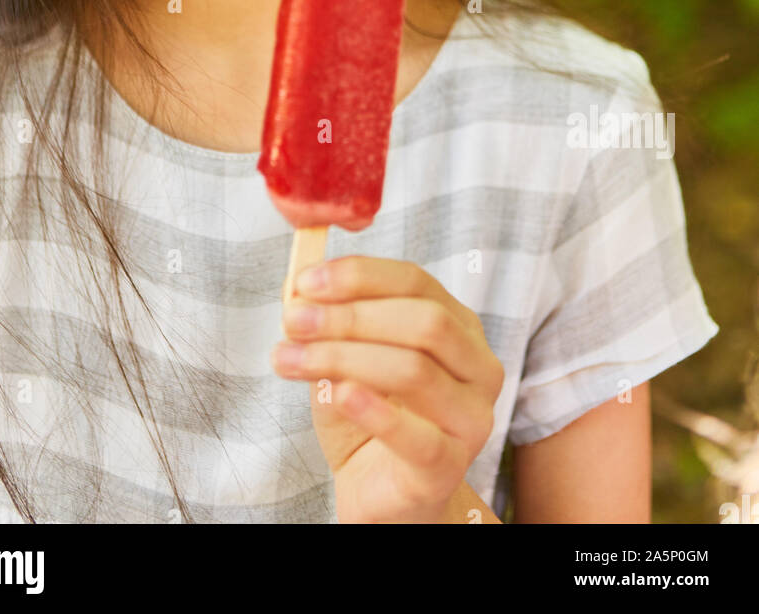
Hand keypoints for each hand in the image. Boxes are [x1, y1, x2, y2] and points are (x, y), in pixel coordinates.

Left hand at [271, 255, 504, 523]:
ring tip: (290, 359)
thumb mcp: (343, 359)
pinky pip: (418, 437)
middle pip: (424, 321)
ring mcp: (471, 418)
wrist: (379, 493)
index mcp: (458, 327)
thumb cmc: (367, 417)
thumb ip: (327, 323)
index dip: (359, 275)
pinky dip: (374, 411)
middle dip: (351, 316)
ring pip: (415, 370)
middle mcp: (478, 367)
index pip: (415, 281)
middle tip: (294, 320)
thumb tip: (296, 290)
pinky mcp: (449, 466)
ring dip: (343, 358)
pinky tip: (337, 394)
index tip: (305, 281)